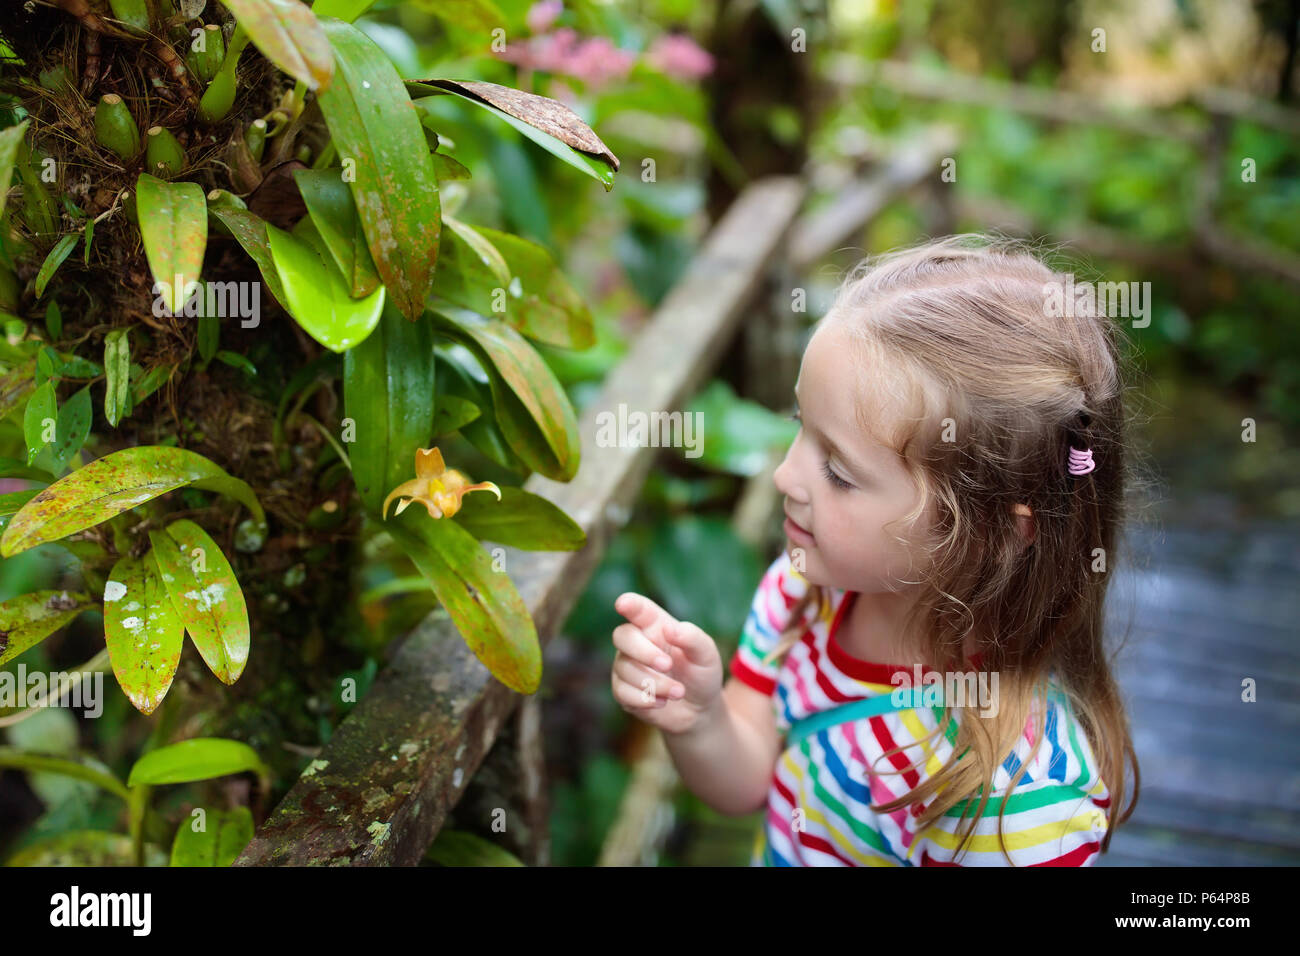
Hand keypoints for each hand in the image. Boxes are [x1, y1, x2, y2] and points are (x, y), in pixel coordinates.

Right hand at [610, 592, 722, 735]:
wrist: (699, 708)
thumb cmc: (701, 673)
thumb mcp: (706, 654)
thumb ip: (692, 638)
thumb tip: (670, 630)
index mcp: (656, 625)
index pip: (638, 609)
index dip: (630, 604)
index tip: (623, 604)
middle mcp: (636, 642)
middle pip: (622, 636)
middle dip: (644, 652)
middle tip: (668, 665)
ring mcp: (626, 666)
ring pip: (625, 669)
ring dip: (656, 683)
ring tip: (679, 692)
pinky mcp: (622, 691)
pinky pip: (622, 692)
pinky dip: (646, 699)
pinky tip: (663, 702)